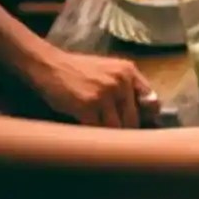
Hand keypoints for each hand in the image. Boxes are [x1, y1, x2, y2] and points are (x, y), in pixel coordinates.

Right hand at [25, 50, 158, 127]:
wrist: (46, 64)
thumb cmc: (78, 72)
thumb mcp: (109, 71)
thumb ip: (129, 88)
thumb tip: (152, 112)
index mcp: (129, 72)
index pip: (152, 102)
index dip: (148, 117)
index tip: (141, 126)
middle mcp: (120, 81)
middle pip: (133, 120)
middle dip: (124, 130)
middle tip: (116, 134)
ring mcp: (104, 93)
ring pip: (117, 128)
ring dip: (108, 134)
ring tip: (99, 131)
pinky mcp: (88, 105)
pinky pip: (98, 130)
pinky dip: (93, 132)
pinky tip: (86, 127)